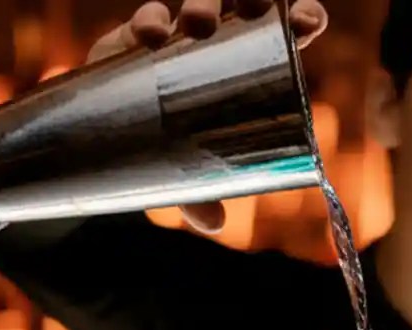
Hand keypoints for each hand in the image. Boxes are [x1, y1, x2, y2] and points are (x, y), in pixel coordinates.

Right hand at [87, 1, 328, 234]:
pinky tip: (152, 34)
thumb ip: (198, 195)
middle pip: (247, 2)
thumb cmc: (163, 148)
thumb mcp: (184, 175)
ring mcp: (178, 34)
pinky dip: (151, 19)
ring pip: (201, 0)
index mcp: (250, 62)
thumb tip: (215, 225)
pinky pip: (149, 16)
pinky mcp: (137, 34)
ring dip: (204, 4)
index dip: (304, 16)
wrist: (101, 138)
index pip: (289, 26)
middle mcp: (219, 40)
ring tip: (198, 23)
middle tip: (253, 11)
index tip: (309, 23)